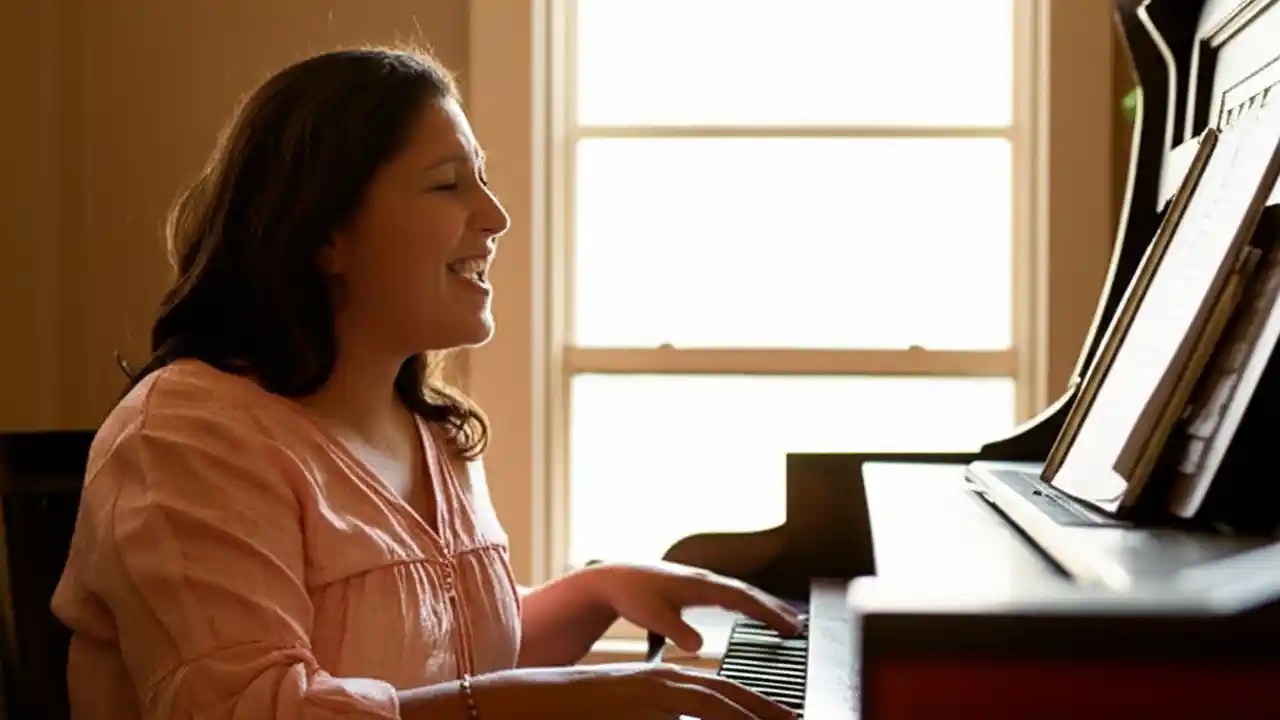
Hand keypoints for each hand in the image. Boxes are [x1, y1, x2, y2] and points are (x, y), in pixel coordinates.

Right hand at [475, 662, 797, 719]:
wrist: (540, 701)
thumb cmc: (583, 713)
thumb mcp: (631, 712)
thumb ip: (662, 715)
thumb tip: (684, 719)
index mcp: (665, 682)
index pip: (722, 689)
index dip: (756, 703)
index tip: (784, 716)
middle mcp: (665, 682)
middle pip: (728, 693)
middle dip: (767, 709)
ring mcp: (654, 694)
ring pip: (716, 703)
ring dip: (751, 714)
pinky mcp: (642, 707)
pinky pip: (691, 713)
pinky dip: (720, 718)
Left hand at [585, 561, 803, 652]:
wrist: (613, 578)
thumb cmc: (632, 595)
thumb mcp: (653, 618)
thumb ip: (677, 632)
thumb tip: (700, 646)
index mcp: (700, 585)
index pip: (743, 599)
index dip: (768, 613)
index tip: (789, 627)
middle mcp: (705, 579)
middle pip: (748, 593)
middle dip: (775, 608)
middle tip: (799, 626)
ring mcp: (701, 581)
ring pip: (740, 591)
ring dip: (763, 604)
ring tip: (785, 619)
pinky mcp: (694, 586)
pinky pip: (729, 593)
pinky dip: (746, 602)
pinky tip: (751, 610)